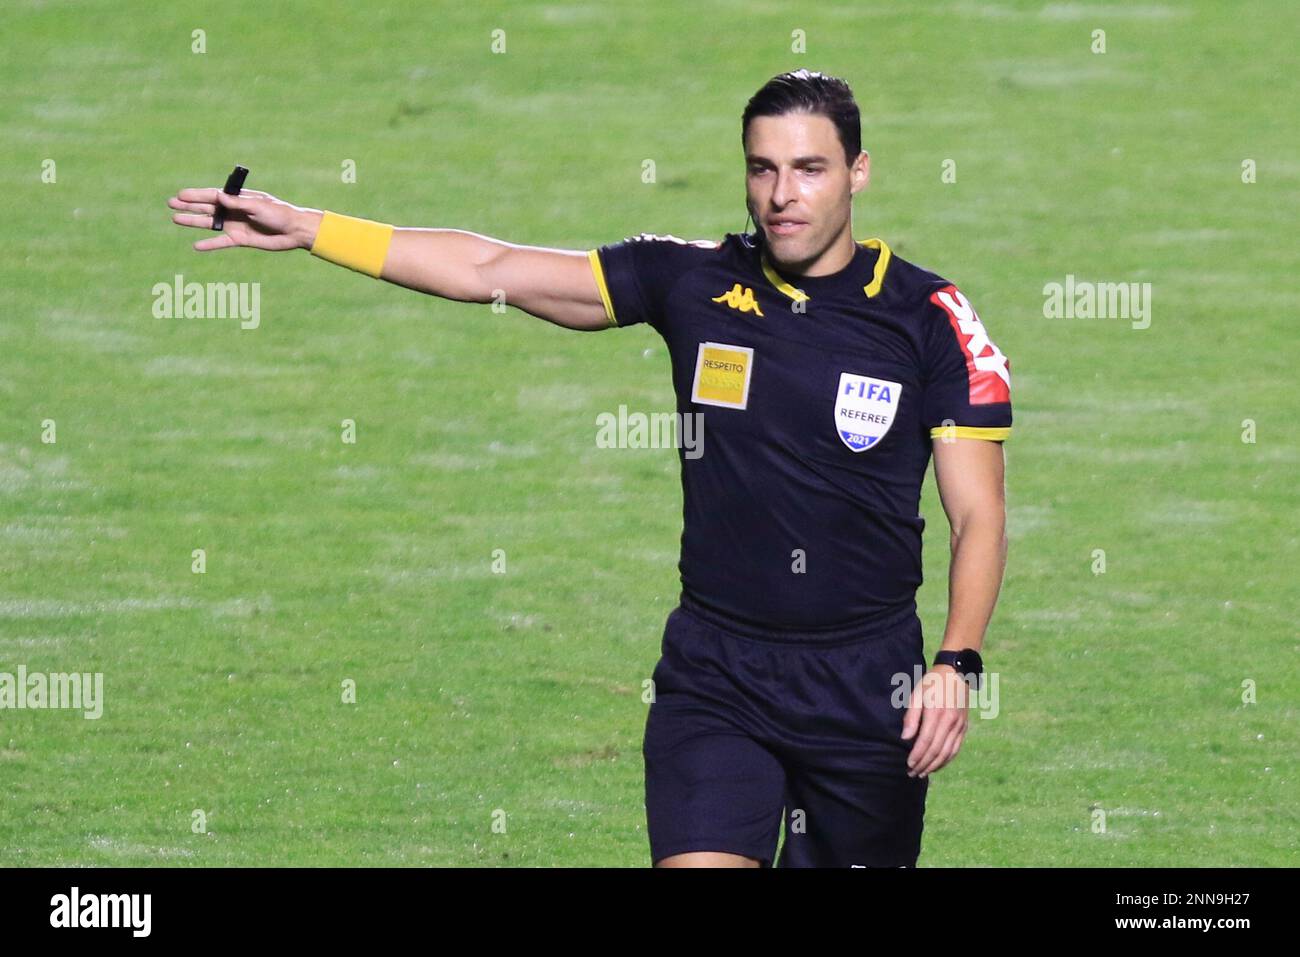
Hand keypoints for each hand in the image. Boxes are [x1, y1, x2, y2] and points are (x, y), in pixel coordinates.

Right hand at [167, 187, 321, 251]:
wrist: (294, 231)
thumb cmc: (279, 213)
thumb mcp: (258, 205)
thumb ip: (237, 203)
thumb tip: (218, 196)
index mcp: (238, 198)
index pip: (212, 195)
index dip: (196, 195)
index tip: (181, 194)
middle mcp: (233, 211)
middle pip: (206, 207)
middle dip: (189, 206)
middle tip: (170, 203)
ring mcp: (235, 225)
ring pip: (210, 223)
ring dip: (193, 222)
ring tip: (175, 219)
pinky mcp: (240, 239)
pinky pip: (221, 242)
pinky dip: (209, 244)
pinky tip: (196, 246)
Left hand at [900, 664, 969, 777]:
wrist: (957, 673)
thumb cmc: (933, 682)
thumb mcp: (917, 694)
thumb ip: (911, 716)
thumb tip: (906, 738)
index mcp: (937, 713)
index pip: (926, 742)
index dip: (917, 756)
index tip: (908, 765)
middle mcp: (951, 722)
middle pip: (937, 750)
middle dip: (924, 765)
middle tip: (912, 773)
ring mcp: (959, 726)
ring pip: (948, 753)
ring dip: (935, 766)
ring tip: (923, 773)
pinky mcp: (964, 727)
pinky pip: (956, 748)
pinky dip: (947, 760)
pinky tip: (937, 765)